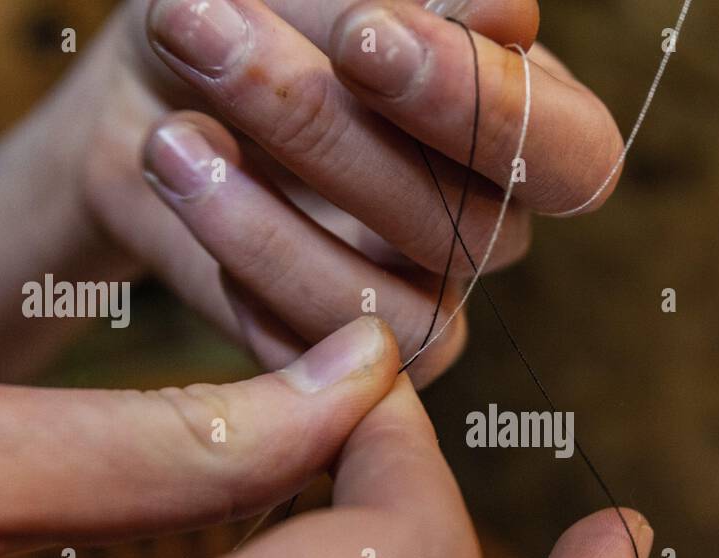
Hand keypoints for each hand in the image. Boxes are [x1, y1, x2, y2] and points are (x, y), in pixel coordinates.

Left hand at [76, 0, 623, 382]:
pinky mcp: (346, 361)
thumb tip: (511, 12)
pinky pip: (317, 361)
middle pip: (475, 232)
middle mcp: (489, 221)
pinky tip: (182, 192)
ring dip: (271, 235)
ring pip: (401, 319)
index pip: (572, 152)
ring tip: (171, 138)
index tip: (363, 39)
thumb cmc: (246, 12)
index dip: (484, 109)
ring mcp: (422, 298)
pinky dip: (239, 286)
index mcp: (523, 125)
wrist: (147, 88)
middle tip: (209, 35)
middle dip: (333, 138)